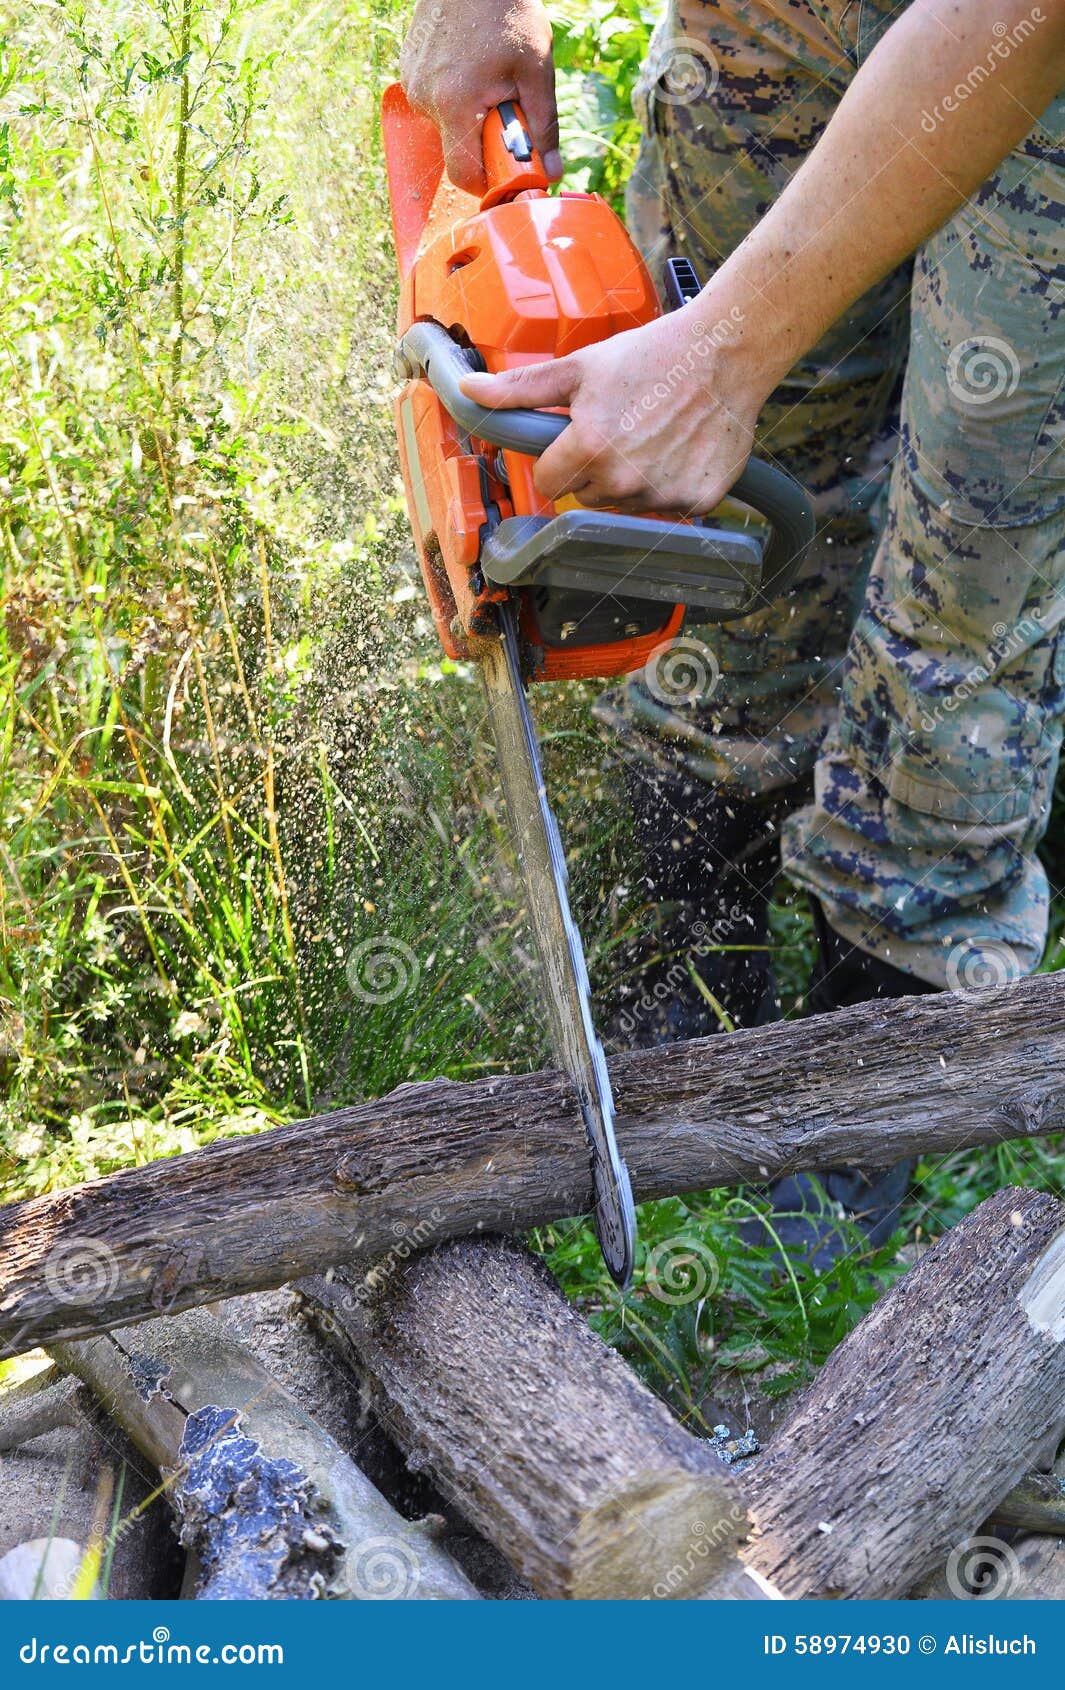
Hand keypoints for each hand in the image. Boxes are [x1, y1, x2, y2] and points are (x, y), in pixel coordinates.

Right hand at [400, 0, 560, 193]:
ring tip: (488, 80)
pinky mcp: (408, 72)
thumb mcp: (536, 70)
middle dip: (484, 143)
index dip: (489, 182)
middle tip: (506, 111)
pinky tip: (470, 68)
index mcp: (455, 106)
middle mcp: (426, 101)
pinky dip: (455, 99)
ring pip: (446, 127)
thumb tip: (551, 170)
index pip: (464, 175)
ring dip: (470, 119)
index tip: (509, 170)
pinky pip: (435, 103)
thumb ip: (544, 126)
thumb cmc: (507, 13)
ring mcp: (413, 85)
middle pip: (456, 151)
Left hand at [459, 302, 770, 514]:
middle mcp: (624, 479)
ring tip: (652, 437)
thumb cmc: (652, 355)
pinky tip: (680, 450)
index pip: (549, 483)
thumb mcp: (579, 367)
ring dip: (631, 481)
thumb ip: (521, 389)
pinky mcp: (696, 501)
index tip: (577, 438)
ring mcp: (662, 495)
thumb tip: (469, 389)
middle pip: (586, 497)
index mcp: (590, 448)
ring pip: (625, 505)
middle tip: (621, 429)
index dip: (557, 460)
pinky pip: (667, 508)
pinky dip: (670, 486)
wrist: (724, 352)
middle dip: (594, 470)